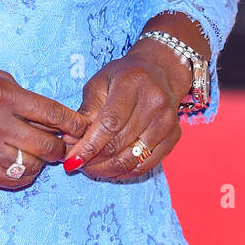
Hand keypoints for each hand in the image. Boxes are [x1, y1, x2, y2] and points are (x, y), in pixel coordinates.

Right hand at [0, 55, 89, 191]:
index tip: (83, 128)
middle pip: (46, 145)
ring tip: (40, 153)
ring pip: (31, 166)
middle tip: (62, 143)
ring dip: (41, 161)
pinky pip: (8, 179)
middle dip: (61, 146)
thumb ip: (20, 95)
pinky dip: (23, 175)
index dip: (73, 124)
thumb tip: (49, 117)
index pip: (51, 114)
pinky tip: (24, 166)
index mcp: (1, 93)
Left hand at [59, 40, 192, 181]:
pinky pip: (146, 165)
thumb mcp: (99, 82)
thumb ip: (86, 110)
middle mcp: (154, 102)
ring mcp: (167, 121)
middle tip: (77, 166)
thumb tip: (70, 141)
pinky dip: (125, 172)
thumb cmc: (123, 77)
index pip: (109, 123)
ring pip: (132, 159)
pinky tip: (110, 170)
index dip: (89, 145)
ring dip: (107, 170)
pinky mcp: (174, 136)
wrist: (159, 71)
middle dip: (94, 160)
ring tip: (91, 169)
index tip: (71, 159)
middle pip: (120, 143)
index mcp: (132, 83)